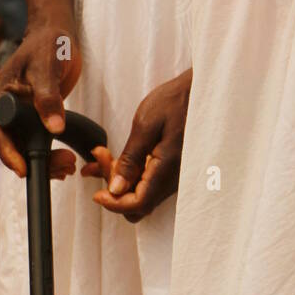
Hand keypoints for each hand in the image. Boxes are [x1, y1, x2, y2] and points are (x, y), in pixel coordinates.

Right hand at [0, 11, 80, 178]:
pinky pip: (36, 139)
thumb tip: (54, 128)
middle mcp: (4, 108)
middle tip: (61, 168)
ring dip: (44, 159)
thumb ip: (48, 97)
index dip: (10, 154)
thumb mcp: (47, 66)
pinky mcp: (32, 115)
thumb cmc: (49, 43)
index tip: (25, 169)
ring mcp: (18, 113)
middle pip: (12, 144)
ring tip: (67, 166)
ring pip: (25, 145)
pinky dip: (49, 151)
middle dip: (34, 160)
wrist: (57, 33)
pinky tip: (65, 160)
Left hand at [82, 68, 191, 222]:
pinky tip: (115, 157)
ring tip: (103, 154)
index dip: (114, 203)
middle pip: (138, 203)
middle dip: (114, 189)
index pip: (138, 204)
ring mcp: (174, 175)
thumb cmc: (175, 101)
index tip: (97, 193)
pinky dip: (129, 172)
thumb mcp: (147, 123)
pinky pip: (148, 180)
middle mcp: (173, 178)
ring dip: (119, 178)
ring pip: (141, 192)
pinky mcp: (171, 168)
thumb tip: (116, 189)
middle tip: (102, 160)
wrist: (198, 90)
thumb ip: (131, 159)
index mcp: (167, 168)